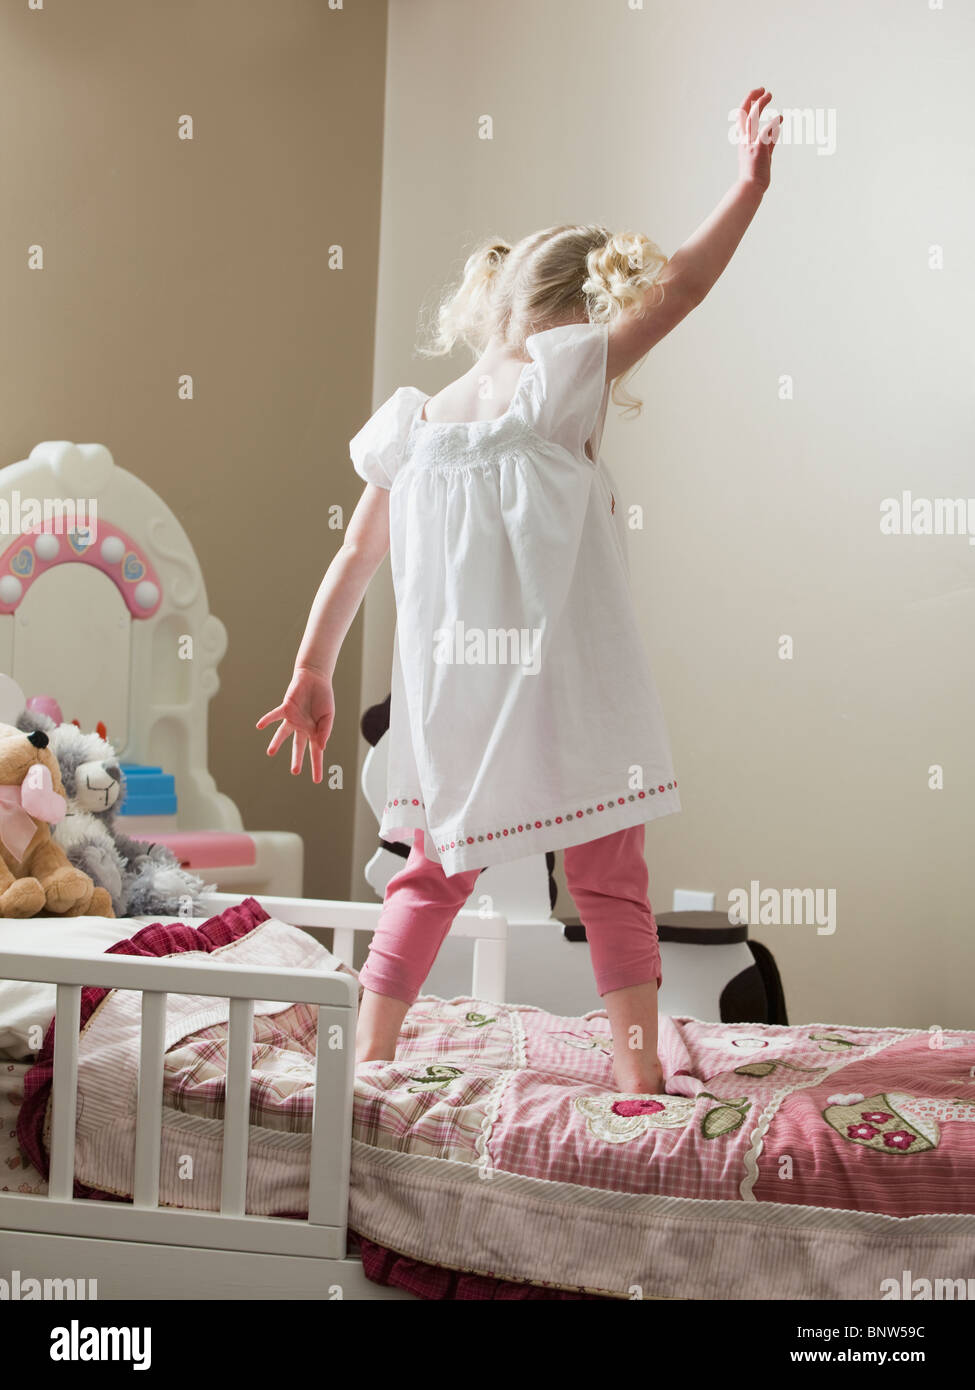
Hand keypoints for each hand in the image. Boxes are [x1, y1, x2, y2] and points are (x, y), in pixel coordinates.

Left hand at [256, 666, 334, 782]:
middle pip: (298, 747)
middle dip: (296, 759)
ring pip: (282, 734)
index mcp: (314, 731)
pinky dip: (268, 720)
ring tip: (270, 752)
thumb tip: (321, 746)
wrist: (315, 678)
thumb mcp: (329, 716)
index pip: (315, 752)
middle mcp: (302, 727)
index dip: (316, 766)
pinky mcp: (286, 708)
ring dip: (276, 742)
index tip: (317, 780)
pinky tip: (260, 726)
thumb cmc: (323, 697)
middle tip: (295, 771)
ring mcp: (292, 719)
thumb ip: (325, 731)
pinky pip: (275, 716)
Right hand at [737, 87, 780, 190]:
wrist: (751, 188)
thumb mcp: (764, 153)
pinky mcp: (759, 150)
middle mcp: (745, 139)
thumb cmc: (756, 173)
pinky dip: (772, 123)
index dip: (749, 102)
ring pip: (752, 118)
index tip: (759, 93)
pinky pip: (765, 132)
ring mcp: (750, 143)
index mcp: (744, 139)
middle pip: (744, 112)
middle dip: (751, 97)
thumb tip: (777, 129)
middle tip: (763, 88)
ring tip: (769, 94)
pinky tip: (780, 118)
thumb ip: (770, 140)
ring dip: (760, 104)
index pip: (742, 115)